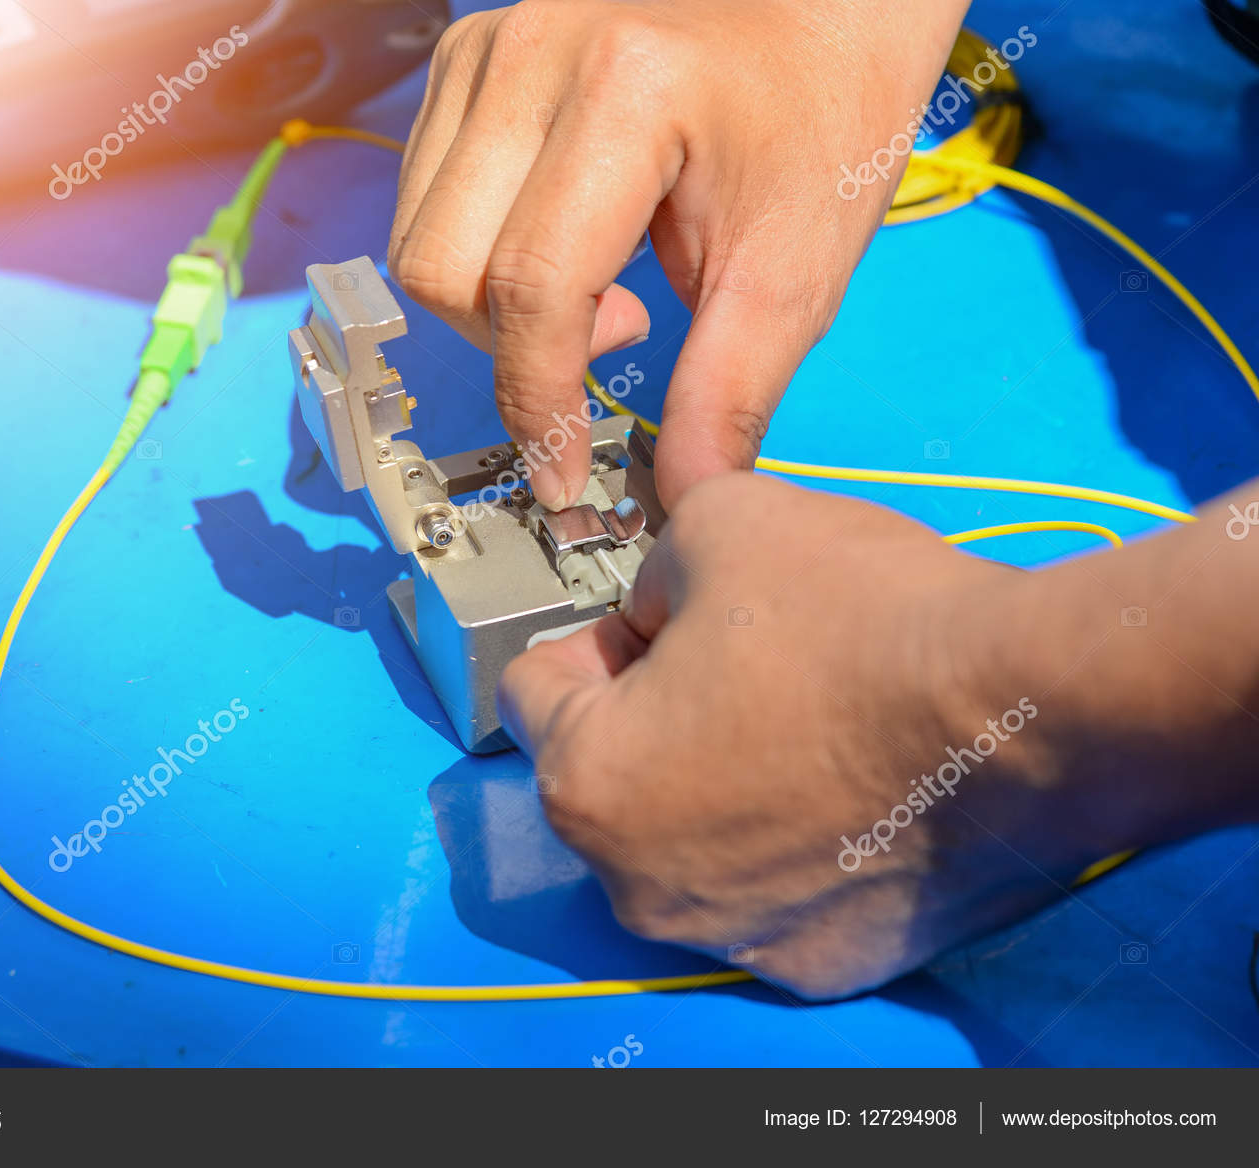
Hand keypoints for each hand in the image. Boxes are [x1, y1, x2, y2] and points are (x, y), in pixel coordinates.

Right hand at [390, 0, 969, 507]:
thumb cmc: (827, 103)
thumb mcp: (797, 262)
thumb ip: (730, 390)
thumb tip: (682, 500)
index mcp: (624, 92)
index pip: (530, 289)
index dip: (538, 406)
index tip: (564, 475)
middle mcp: (530, 55)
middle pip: (444, 272)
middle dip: (515, 349)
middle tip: (621, 329)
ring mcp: (488, 47)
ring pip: (418, 240)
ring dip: (493, 302)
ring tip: (601, 279)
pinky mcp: (469, 56)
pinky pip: (424, 196)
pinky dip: (479, 251)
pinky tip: (568, 236)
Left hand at [496, 472, 1258, 997]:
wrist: (1034, 712)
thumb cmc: (859, 617)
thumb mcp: (722, 523)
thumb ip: (654, 562)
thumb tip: (660, 600)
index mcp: (587, 784)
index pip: (535, 690)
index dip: (596, 632)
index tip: (664, 614)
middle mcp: (638, 888)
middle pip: (613, 774)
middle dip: (658, 712)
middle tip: (748, 659)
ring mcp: (734, 938)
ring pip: (693, 838)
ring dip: (726, 781)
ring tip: (818, 720)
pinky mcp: (822, 965)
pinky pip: (774, 888)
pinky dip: (798, 842)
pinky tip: (861, 789)